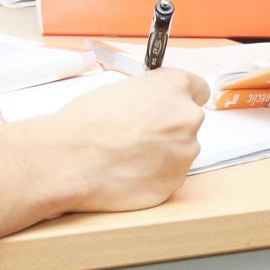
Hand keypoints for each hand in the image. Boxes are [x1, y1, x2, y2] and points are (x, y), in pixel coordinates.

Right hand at [29, 69, 208, 210]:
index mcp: (174, 87)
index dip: (182, 98)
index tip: (172, 105)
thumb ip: (148, 96)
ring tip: (129, 156)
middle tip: (140, 134)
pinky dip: (154, 175)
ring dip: (163, 153)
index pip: (199, 88)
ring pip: (181, 151)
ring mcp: (184, 153)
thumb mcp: (119, 90)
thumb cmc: (86, 122)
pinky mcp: (174, 183)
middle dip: (170, 127)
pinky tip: (128, 172)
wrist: (70, 159)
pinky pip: (169, 176)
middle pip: (189, 122)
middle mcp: (187, 118)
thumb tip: (151, 106)